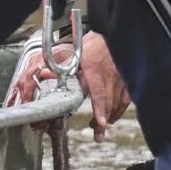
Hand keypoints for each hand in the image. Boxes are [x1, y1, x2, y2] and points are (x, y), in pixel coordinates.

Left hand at [9, 31, 129, 141]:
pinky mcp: (126, 80)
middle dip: (103, 121)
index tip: (101, 122)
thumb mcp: (72, 53)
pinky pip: (125, 99)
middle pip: (108, 102)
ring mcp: (119, 78)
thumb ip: (58, 66)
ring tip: (100, 128)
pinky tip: (112, 116)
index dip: (100, 109)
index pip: (98, 92)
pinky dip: (119, 110)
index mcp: (93, 69)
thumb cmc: (90, 45)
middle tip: (98, 134)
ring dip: (109, 117)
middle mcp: (108, 75)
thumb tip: (44, 74)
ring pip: (117, 103)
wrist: (109, 35)